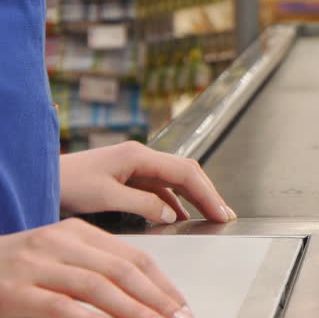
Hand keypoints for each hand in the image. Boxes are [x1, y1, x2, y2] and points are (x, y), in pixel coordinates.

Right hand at [0, 218, 191, 317]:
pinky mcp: (18, 293)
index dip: (161, 282)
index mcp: (76, 231)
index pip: (132, 255)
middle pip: (122, 270)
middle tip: (178, 317)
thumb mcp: (60, 258)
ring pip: (98, 288)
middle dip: (156, 297)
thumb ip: (98, 269)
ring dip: (133, 310)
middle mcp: (59, 243)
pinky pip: (64, 307)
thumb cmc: (16, 271)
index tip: (180, 303)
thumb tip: (142, 295)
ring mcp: (37, 266)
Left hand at [60, 141, 235, 224]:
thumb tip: (171, 214)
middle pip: (186, 172)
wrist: (42, 177)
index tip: (220, 213)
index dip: (206, 193)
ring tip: (211, 215)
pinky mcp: (129, 177)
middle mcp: (142, 156)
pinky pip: (160, 188)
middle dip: (208, 193)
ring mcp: (136, 166)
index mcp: (139, 155)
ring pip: (175, 180)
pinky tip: (180, 215)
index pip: (185, 172)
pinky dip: (174, 201)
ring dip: (194, 197)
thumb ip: (142, 204)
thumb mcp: (105, 196)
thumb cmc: (67, 183)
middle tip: (225, 215)